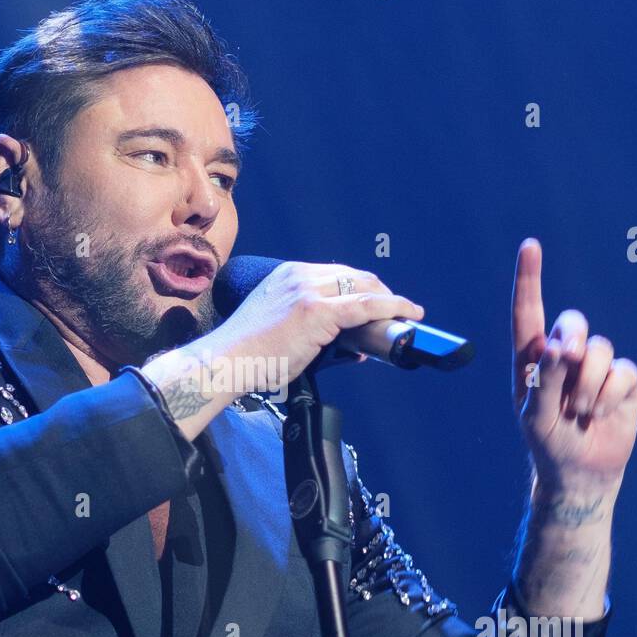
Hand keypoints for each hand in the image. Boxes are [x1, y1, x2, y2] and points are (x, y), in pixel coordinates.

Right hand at [207, 260, 424, 390]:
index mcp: (288, 275)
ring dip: (389, 301)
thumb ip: (314, 330)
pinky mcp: (316, 311)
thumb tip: (353, 348)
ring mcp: (307, 291)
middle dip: (381, 293)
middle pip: (355, 276)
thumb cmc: (251, 355)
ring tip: (405, 315)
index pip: (337, 274)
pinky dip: (392, 307)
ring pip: (363, 287)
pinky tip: (407, 314)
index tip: (378, 303)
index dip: (364, 288)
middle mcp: (299, 276)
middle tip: (396, 312)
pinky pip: (365, 306)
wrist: (228, 362)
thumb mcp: (280, 328)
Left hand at [511, 238, 636, 489]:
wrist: (581, 472)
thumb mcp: (535, 417)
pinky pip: (625, 371)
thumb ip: (544, 380)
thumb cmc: (547, 444)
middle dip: (572, 341)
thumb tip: (559, 346)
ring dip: (590, 385)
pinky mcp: (622, 382)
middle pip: (573, 322)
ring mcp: (595, 367)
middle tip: (567, 369)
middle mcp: (564, 355)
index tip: (530, 245)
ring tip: (579, 412)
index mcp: (532, 358)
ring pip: (601, 349)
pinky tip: (600, 414)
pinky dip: (611, 395)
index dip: (529, 279)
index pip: (528, 312)